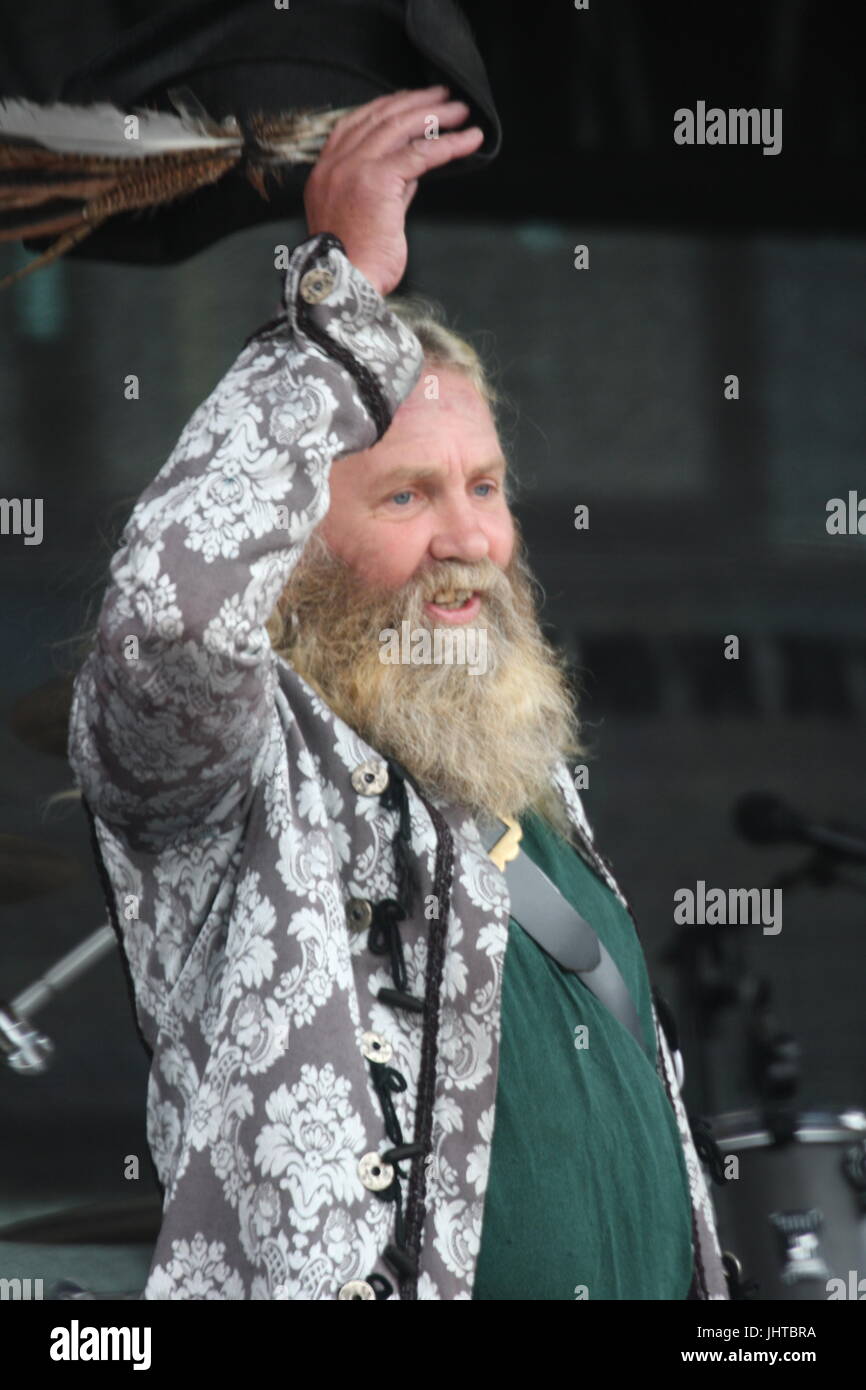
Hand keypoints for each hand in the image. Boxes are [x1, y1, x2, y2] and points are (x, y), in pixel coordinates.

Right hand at [303, 85, 483, 295]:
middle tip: (444, 96)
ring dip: (434, 115)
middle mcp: (334, 166)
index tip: (411, 102)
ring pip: (398, 127)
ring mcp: (352, 170)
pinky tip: (469, 139)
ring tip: (461, 111)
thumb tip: (414, 173)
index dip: (387, 108)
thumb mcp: (368, 220)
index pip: (355, 125)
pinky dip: (448, 144)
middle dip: (415, 103)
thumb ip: (387, 192)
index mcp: (325, 173)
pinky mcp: (376, 181)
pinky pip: (419, 154)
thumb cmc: (356, 265)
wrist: (342, 289)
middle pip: (378, 117)